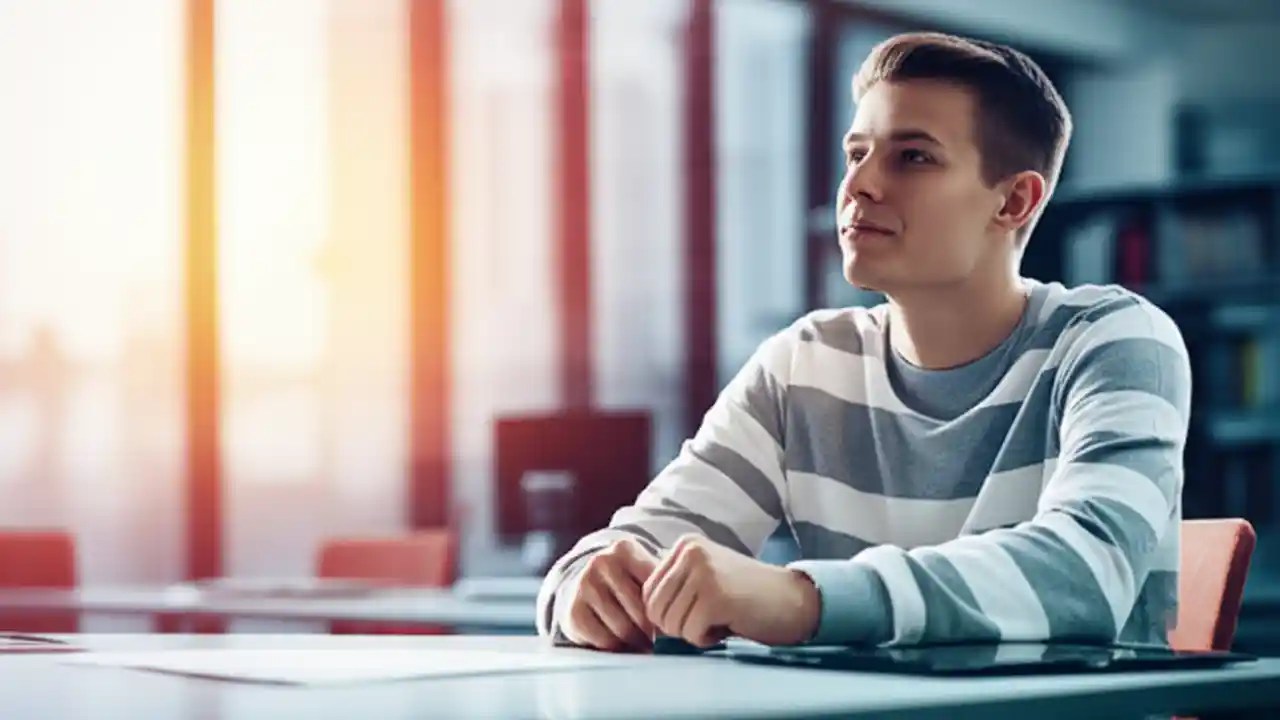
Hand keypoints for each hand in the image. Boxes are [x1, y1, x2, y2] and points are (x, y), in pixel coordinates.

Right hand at [559, 538, 658, 651]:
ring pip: (622, 628)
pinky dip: (616, 647)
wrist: (585, 586)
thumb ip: (663, 586)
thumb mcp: (644, 573)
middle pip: (639, 611)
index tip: (669, 620)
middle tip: (658, 639)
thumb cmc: (626, 582)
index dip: (664, 610)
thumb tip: (680, 617)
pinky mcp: (573, 610)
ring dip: (635, 642)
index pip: (655, 588)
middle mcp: (600, 562)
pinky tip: (620, 642)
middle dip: (651, 631)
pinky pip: (603, 640)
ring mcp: (584, 585)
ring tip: (642, 642)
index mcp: (624, 549)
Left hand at [642, 534, 819, 647]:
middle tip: (708, 621)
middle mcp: (691, 552)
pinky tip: (729, 624)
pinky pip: (691, 633)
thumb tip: (639, 615)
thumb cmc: (747, 596)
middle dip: (678, 627)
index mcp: (685, 545)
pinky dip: (707, 639)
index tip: (695, 615)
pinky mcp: (716, 596)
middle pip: (655, 610)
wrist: (793, 600)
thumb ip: (675, 587)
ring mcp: (703, 572)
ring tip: (721, 619)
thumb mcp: (705, 578)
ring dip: (693, 633)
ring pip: (670, 623)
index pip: (648, 592)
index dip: (667, 615)